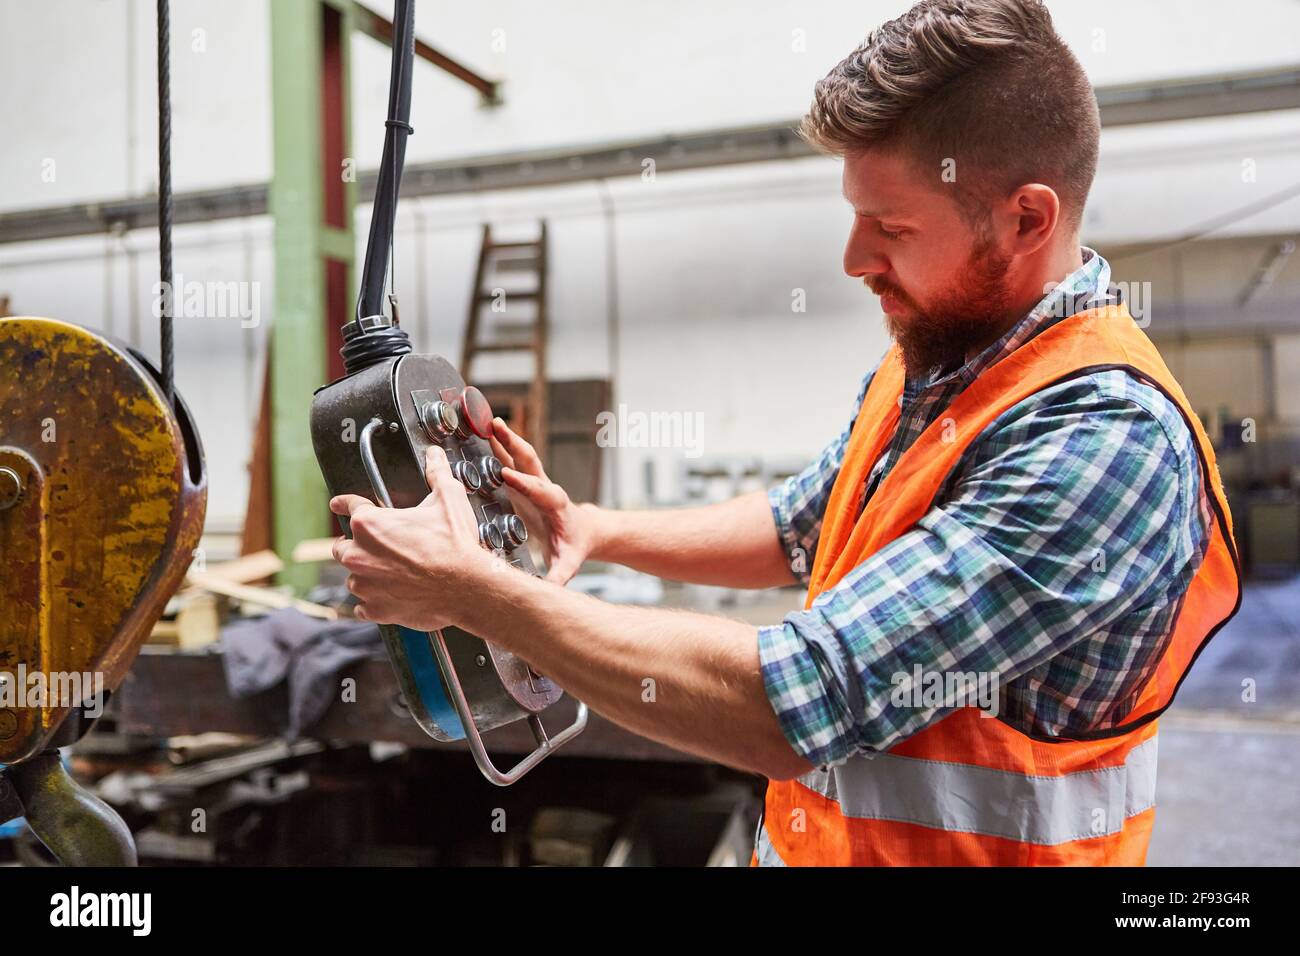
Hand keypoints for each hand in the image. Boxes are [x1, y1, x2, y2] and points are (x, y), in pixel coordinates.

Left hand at [329, 445, 492, 630]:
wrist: (468, 587)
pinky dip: (373, 600)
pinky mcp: (375, 609)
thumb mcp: (448, 499)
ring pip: (354, 576)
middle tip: (379, 545)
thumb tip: (435, 456)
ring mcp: (365, 584)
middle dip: (356, 544)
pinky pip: (363, 605)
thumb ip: (436, 474)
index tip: (338, 504)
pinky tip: (390, 593)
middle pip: (343, 546)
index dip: (344, 503)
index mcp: (369, 525)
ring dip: (366, 573)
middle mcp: (359, 554)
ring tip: (390, 571)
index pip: (348, 507)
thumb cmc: (455, 545)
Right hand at [488, 417, 595, 583]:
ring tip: (488, 420)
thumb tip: (547, 592)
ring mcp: (536, 481)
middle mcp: (545, 487)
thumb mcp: (569, 562)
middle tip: (496, 427)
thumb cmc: (576, 545)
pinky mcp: (527, 480)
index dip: (523, 482)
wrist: (586, 531)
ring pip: (521, 454)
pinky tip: (484, 432)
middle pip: (530, 461)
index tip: (506, 474)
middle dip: (513, 444)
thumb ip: (559, 576)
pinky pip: (513, 458)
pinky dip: (500, 445)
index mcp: (554, 504)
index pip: (538, 490)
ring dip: (505, 437)